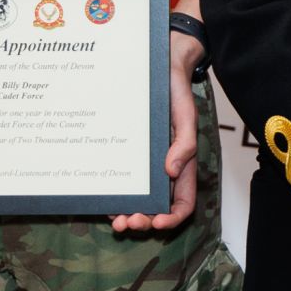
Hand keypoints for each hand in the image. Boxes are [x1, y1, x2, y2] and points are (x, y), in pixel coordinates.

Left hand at [112, 32, 204, 232]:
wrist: (157, 67)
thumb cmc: (175, 91)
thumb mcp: (185, 115)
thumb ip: (184, 144)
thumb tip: (172, 172)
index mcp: (181, 164)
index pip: (182, 202)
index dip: (172, 218)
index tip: (157, 223)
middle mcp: (161, 168)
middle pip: (156, 207)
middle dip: (143, 220)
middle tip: (127, 223)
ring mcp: (142, 163)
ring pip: (136, 198)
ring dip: (126, 213)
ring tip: (114, 219)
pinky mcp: (125, 153)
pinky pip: (120, 179)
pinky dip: (114, 194)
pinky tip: (105, 198)